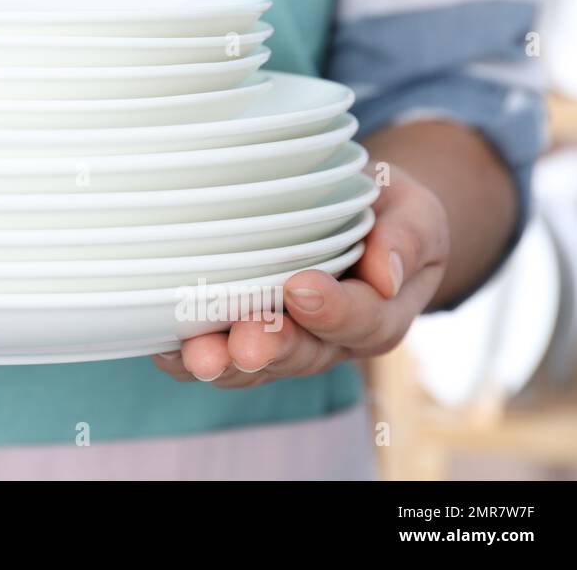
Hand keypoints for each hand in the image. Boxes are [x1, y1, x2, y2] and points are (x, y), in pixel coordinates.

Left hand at [151, 166, 448, 386]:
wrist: (354, 216)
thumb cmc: (383, 210)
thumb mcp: (412, 211)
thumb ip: (407, 237)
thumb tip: (386, 275)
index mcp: (380, 311)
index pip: (362, 319)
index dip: (332, 310)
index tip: (301, 288)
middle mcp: (330, 339)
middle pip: (303, 354)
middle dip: (271, 348)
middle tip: (246, 343)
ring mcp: (285, 342)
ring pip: (255, 366)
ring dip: (224, 362)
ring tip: (197, 356)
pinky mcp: (241, 335)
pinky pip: (217, 356)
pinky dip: (187, 357)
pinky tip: (163, 348)